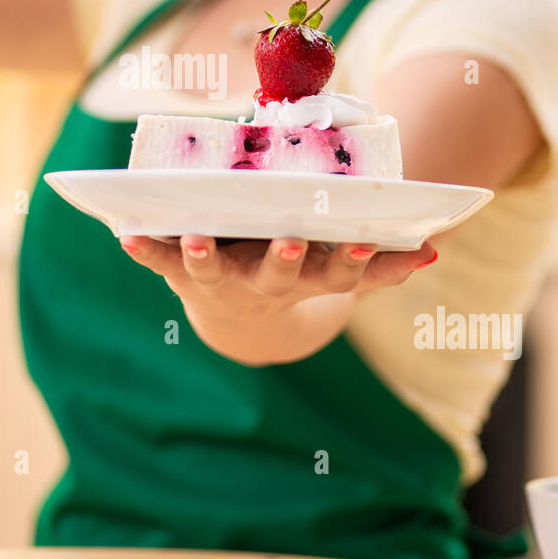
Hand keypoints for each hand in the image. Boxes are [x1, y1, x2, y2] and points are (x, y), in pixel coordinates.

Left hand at [120, 235, 438, 365]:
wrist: (242, 325)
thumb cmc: (296, 275)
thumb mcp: (336, 275)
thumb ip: (378, 265)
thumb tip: (433, 249)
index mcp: (309, 278)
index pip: (339, 274)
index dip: (355, 262)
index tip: (366, 245)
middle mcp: (266, 285)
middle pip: (278, 275)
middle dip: (286, 258)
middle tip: (292, 240)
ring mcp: (223, 282)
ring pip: (214, 272)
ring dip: (204, 256)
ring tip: (196, 237)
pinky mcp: (184, 276)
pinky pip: (161, 264)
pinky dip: (144, 250)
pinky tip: (124, 233)